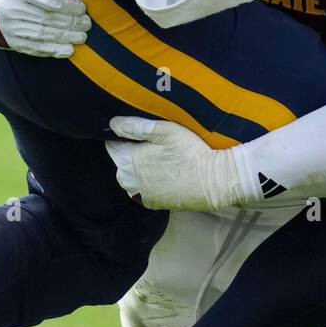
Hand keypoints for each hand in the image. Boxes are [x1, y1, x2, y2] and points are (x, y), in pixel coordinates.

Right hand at [0, 0, 90, 57]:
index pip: (49, 0)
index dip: (69, 6)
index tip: (83, 8)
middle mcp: (8, 9)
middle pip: (48, 20)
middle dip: (71, 24)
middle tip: (87, 25)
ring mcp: (5, 27)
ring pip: (42, 35)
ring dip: (64, 38)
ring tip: (81, 38)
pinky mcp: (3, 40)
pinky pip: (31, 48)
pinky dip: (50, 51)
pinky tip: (66, 51)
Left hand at [106, 116, 241, 210]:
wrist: (213, 181)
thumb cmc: (188, 152)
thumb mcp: (165, 131)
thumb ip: (137, 126)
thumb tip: (113, 123)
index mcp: (129, 161)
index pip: (113, 147)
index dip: (120, 137)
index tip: (130, 132)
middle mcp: (131, 181)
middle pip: (120, 165)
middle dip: (126, 155)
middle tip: (144, 144)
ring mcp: (143, 194)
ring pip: (131, 180)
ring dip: (136, 171)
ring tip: (152, 160)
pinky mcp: (156, 203)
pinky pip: (144, 192)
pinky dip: (147, 184)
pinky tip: (160, 175)